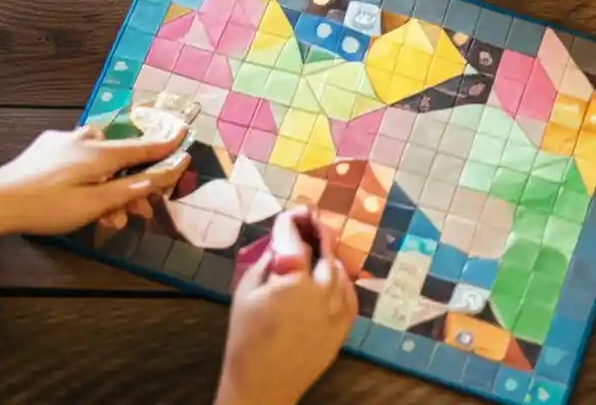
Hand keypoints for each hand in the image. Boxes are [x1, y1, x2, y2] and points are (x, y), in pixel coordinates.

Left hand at [0, 125, 188, 235]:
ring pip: (98, 159)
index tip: (184, 137)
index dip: (165, 147)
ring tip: (105, 214)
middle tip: (137, 212)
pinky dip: (88, 175)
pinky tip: (78, 192)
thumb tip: (165, 172)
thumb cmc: (48, 207)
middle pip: (120, 158)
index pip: (142, 148)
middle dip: (132, 185)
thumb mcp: (95, 204)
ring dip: (108, 184)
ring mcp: (62, 142)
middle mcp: (84, 140)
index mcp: (99, 153)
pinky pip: (78, 158)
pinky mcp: (45, 149)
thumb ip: (131, 188)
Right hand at [217, 207, 357, 404]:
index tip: (292, 212)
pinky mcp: (345, 324)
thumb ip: (268, 261)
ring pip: (339, 269)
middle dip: (317, 230)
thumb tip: (282, 242)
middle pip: (325, 248)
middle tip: (310, 218)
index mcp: (293, 280)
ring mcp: (337, 308)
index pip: (295, 239)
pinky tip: (330, 275)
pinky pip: (348, 291)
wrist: (263, 383)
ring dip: (328, 255)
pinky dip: (339, 279)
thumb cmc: (246, 337)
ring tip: (317, 247)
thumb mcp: (246, 292)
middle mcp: (321, 290)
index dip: (291, 222)